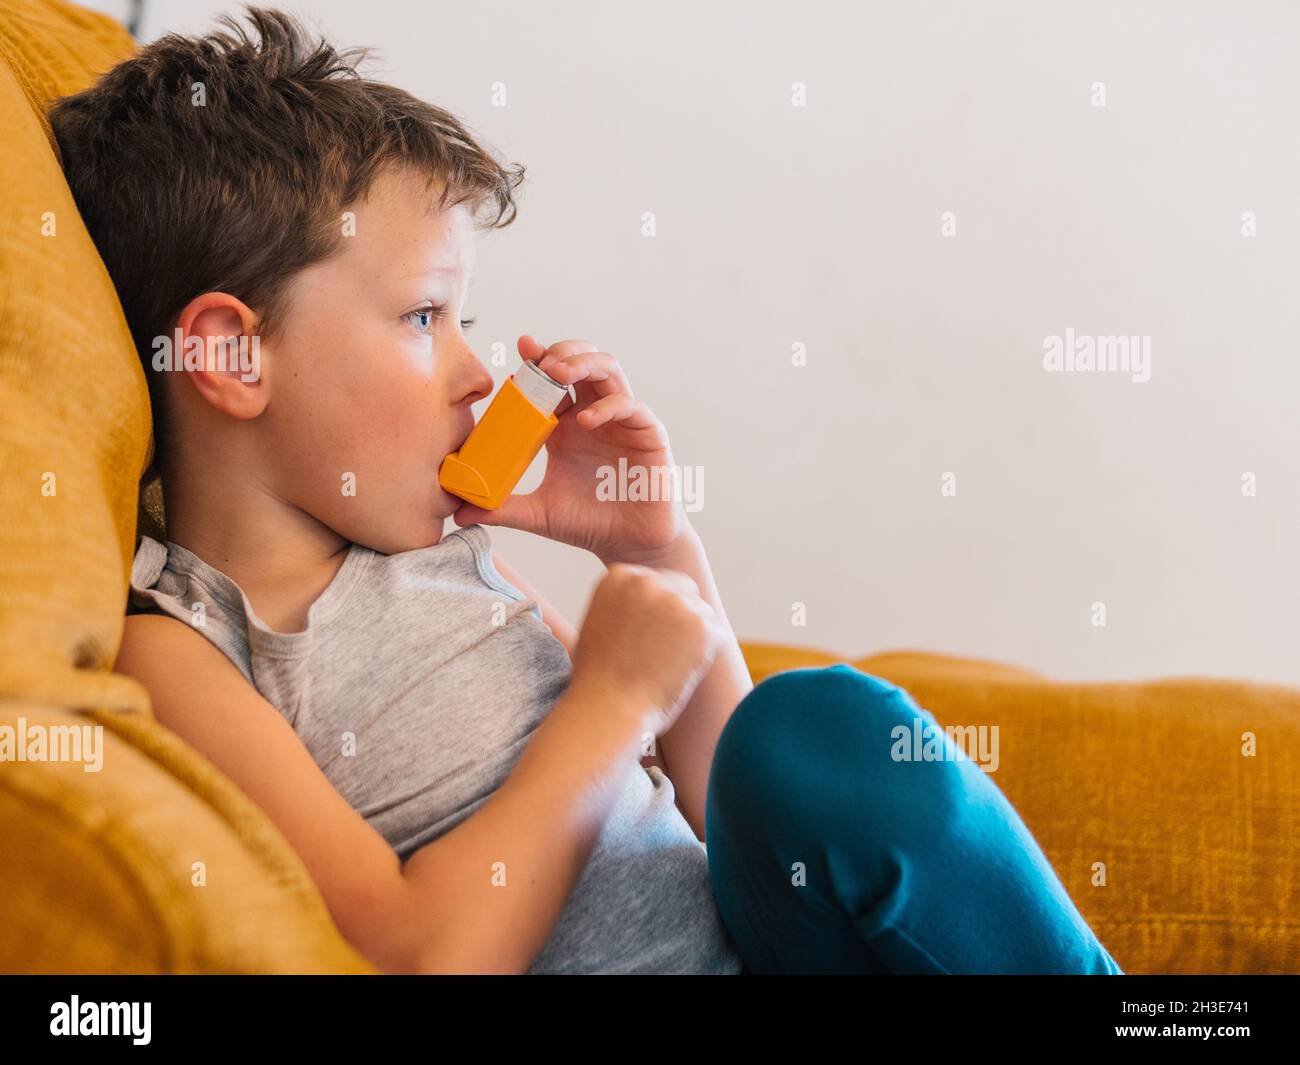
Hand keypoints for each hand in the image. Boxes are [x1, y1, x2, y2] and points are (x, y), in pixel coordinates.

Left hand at [450, 335, 689, 561]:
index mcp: (566, 424)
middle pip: (581, 360)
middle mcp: (594, 413)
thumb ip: (502, 508)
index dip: (538, 359)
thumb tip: (457, 513)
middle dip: (561, 352)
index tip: (521, 348)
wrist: (628, 546)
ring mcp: (622, 419)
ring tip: (559, 373)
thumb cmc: (588, 524)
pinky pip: (629, 405)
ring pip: (608, 369)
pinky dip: (606, 406)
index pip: (552, 380)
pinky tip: (584, 421)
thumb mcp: (538, 514)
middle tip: (540, 361)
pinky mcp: (647, 432)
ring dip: (583, 363)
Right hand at [566, 563, 727, 736]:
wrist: (607, 709)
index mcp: (619, 577)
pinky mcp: (700, 624)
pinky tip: (681, 671)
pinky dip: (706, 655)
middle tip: (661, 653)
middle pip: (683, 589)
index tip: (641, 640)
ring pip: (702, 612)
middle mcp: (646, 581)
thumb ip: (628, 604)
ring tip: (666, 666)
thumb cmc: (600, 680)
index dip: (653, 614)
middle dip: (678, 618)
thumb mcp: (601, 624)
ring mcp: (675, 601)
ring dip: (693, 637)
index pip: (655, 583)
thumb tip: (659, 603)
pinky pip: (717, 635)